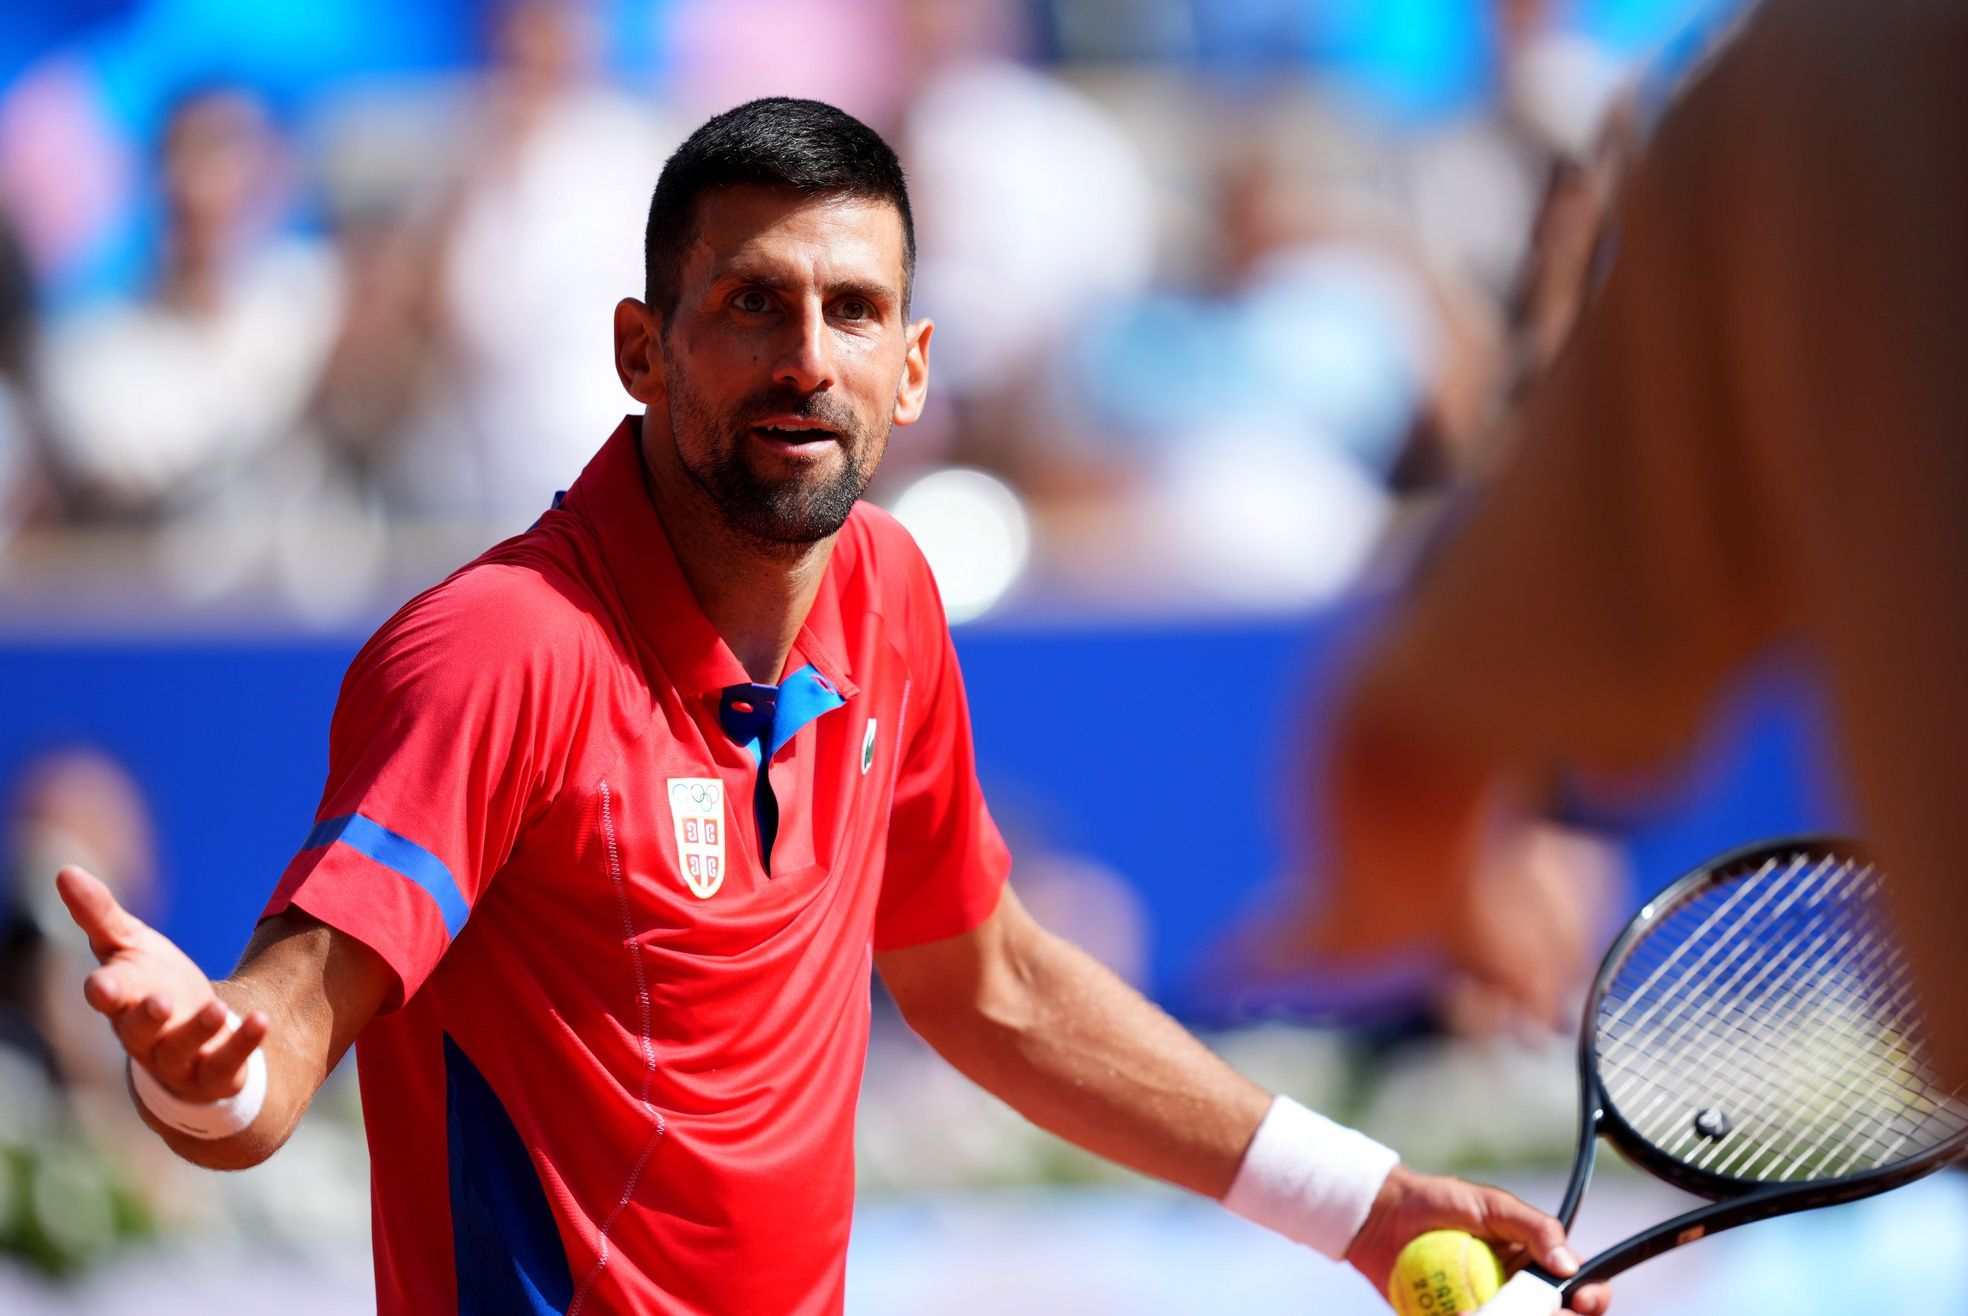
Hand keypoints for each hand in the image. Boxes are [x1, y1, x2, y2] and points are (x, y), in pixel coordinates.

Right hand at [55, 864, 268, 1103]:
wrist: (188, 1039)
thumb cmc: (149, 984)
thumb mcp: (129, 944)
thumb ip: (99, 914)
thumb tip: (64, 871)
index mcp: (121, 1000)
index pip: (107, 997)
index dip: (104, 992)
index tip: (103, 986)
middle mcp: (143, 1034)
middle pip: (138, 1029)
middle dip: (147, 1016)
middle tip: (161, 1001)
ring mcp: (177, 1058)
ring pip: (181, 1049)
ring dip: (197, 1030)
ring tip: (216, 1009)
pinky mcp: (213, 1072)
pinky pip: (227, 1061)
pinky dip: (243, 1041)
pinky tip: (261, 1020)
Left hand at [1347, 1164, 1610, 1314]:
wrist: (1381, 1219)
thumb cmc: (1440, 1202)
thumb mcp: (1491, 1205)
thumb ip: (1534, 1227)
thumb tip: (1568, 1264)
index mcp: (1536, 1264)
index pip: (1581, 1288)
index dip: (1591, 1299)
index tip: (1582, 1301)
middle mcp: (1519, 1295)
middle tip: (1537, 1311)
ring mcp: (1489, 1312)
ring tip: (1479, 1309)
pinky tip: (1456, 1313)